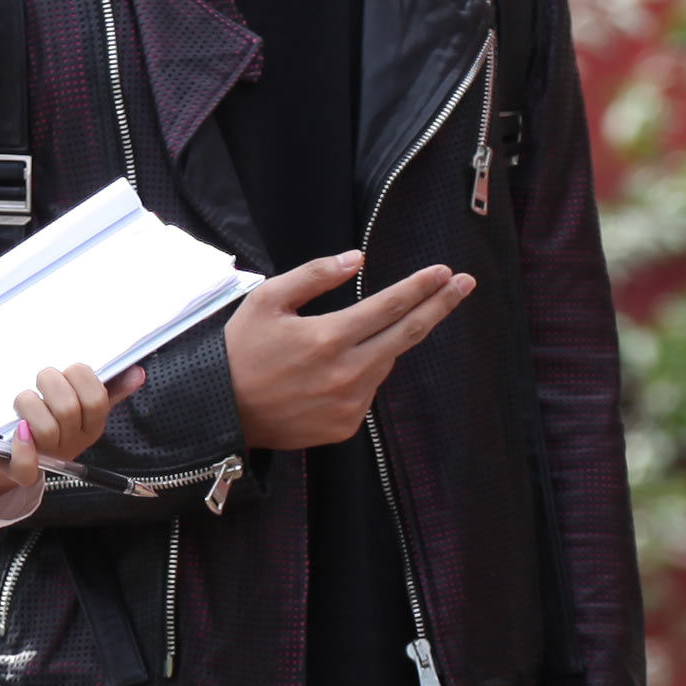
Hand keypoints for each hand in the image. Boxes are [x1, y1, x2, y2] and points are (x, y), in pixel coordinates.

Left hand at [0, 359, 134, 520]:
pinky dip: (22, 449)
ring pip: (45, 428)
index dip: (80, 376)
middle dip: (50, 383)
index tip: (69, 372)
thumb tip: (137, 372)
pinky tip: (20, 430)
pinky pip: (27, 466)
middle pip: (68, 409)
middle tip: (42, 381)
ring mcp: (49, 458)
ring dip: (28, 403)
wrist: (17, 456)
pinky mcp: (22, 472)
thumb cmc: (54, 422)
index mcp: (92, 426)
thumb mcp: (83, 407)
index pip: (96, 399)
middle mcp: (73, 444)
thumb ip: (112, 390)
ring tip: (24, 402)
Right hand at [221, 251, 471, 450]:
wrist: (220, 412)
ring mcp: (350, 404)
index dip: (421, 287)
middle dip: (440, 305)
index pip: (390, 306)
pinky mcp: (346, 426)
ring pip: (385, 362)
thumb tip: (357, 259)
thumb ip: (315, 275)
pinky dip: (362, 373)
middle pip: (408, 334)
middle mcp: (347, 373)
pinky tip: (329, 372)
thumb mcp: (268, 300)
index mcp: (328, 338)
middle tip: (465, 284)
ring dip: (382, 342)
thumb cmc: (241, 350)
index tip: (446, 271)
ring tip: (344, 339)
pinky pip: (368, 390)